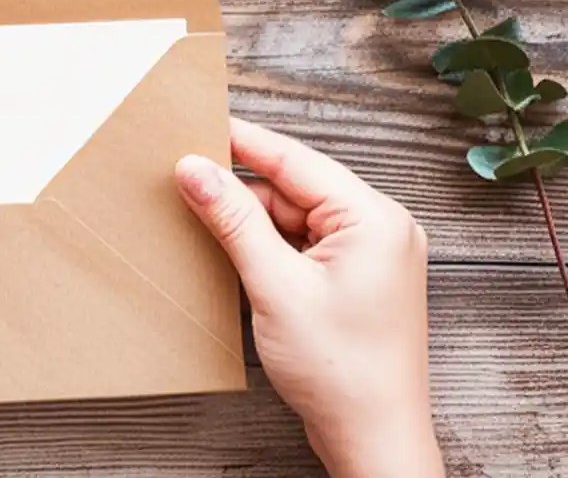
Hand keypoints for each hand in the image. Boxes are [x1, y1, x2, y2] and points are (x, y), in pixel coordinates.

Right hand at [174, 118, 442, 477]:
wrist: (374, 439)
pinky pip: (307, 247)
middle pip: (294, 190)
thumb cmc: (340, 371)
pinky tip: (237, 256)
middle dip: (241, 192)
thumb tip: (195, 170)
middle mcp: (381, 228)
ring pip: (297, 220)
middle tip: (185, 184)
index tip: (194, 126)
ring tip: (204, 225)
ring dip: (253, 225)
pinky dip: (271, 250)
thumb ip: (234, 220)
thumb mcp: (275, 286)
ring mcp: (373, 256)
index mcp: (374, 218)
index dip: (240, 142)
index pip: (294, 160)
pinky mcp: (359, 281)